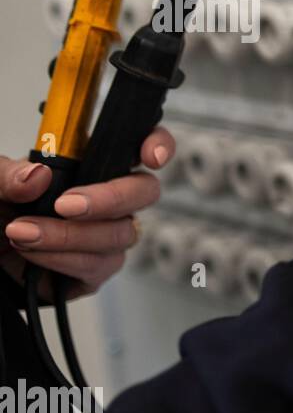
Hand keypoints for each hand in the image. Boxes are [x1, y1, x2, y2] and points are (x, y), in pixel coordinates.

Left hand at [1, 127, 176, 298]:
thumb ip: (8, 174)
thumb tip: (37, 175)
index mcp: (91, 164)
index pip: (140, 144)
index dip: (157, 145)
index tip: (150, 156)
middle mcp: (108, 197)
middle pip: (144, 191)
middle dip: (110, 199)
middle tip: (65, 205)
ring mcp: (107, 234)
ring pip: (118, 234)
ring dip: (69, 235)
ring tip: (23, 232)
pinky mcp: (96, 268)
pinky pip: (97, 265)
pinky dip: (62, 258)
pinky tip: (33, 252)